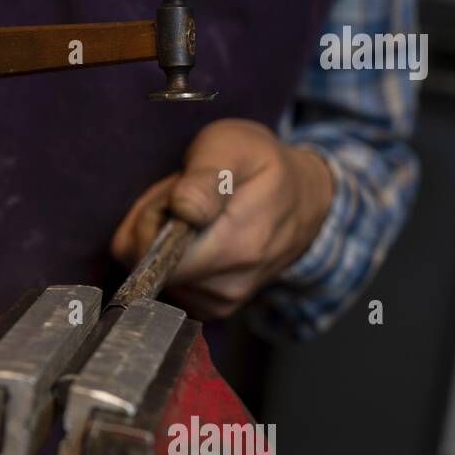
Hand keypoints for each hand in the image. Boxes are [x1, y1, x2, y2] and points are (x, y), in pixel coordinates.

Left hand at [110, 119, 333, 318]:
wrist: (304, 199)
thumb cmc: (262, 165)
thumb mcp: (233, 147)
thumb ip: (205, 178)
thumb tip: (183, 210)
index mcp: (236, 246)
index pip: (156, 255)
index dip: (151, 219)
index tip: (174, 193)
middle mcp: (230, 285)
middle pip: (151, 265)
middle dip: (154, 227)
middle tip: (181, 198)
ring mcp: (221, 301)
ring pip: (156, 274)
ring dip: (162, 242)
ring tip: (195, 215)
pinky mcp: (214, 307)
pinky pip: (167, 285)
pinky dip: (172, 260)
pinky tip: (197, 236)